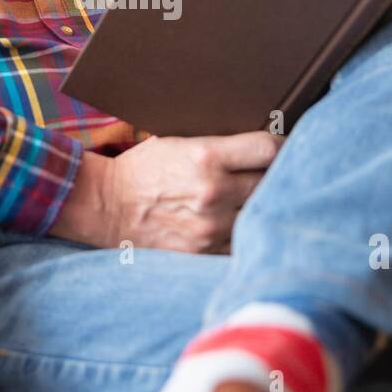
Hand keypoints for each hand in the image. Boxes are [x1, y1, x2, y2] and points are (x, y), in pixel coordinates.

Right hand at [49, 131, 281, 253]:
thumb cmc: (143, 169)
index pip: (268, 149)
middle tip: (279, 172)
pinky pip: (243, 241)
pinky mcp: (204, 250)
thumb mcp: (176, 141)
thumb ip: (218, 143)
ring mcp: (210, 225)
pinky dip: (247, 232)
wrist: (106, 206)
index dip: (284, 145)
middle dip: (278, 175)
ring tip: (263, 197)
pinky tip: (244, 222)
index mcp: (206, 156)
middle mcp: (213, 192)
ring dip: (264, 205)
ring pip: (260, 213)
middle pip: (272, 182)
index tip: (285, 147)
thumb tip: (260, 140)